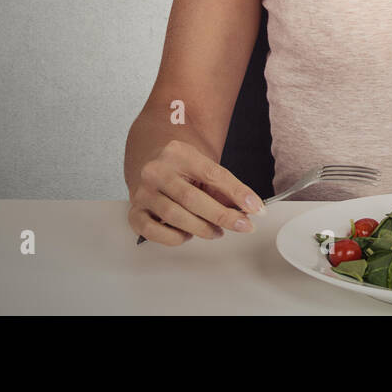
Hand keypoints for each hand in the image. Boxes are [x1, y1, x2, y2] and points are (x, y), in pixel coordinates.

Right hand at [128, 139, 264, 244]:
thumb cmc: (181, 167)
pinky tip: (187, 234)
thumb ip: (223, 187)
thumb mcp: (203, 167)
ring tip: (216, 231)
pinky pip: (153, 231)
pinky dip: (174, 238)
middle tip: (242, 226)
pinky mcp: (134, 211)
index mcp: (179, 153)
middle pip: (193, 199)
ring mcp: (142, 192)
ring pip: (175, 216)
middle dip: (222, 216)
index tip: (256, 208)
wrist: (150, 161)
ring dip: (201, 228)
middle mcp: (156, 170)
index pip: (214, 174)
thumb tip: (249, 209)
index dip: (238, 193)